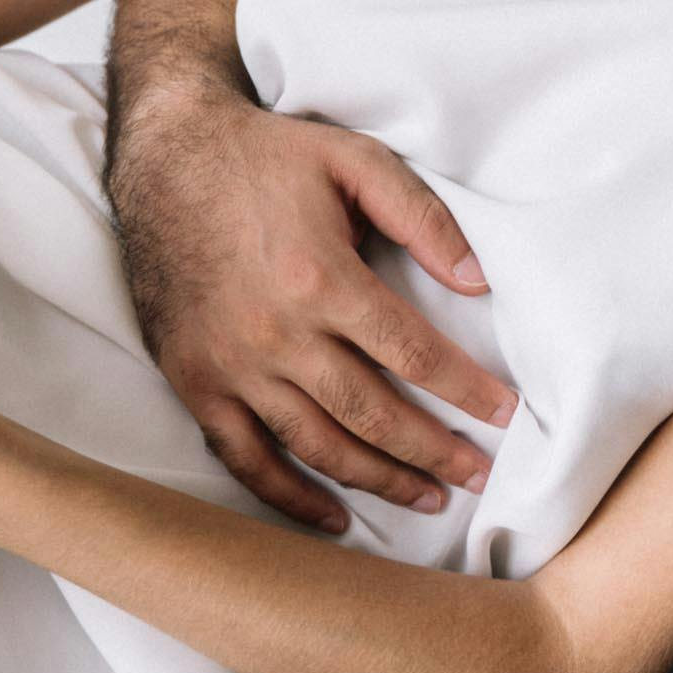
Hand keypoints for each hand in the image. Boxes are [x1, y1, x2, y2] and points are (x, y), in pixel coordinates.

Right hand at [111, 80, 514, 535]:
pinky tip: (334, 515)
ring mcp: (231, 365)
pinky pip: (244, 458)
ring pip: (317, 446)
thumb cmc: (268, 156)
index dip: (467, 392)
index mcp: (321, 278)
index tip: (507, 418)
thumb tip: (477, 281)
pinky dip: (289, 497)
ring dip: (379, 481)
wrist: (165, 158)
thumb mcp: (354, 159)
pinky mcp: (194, 381)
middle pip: (372, 415)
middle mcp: (275, 333)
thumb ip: (421, 216)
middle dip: (435, 452)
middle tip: (479, 475)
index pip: (414, 354)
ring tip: (427, 498)